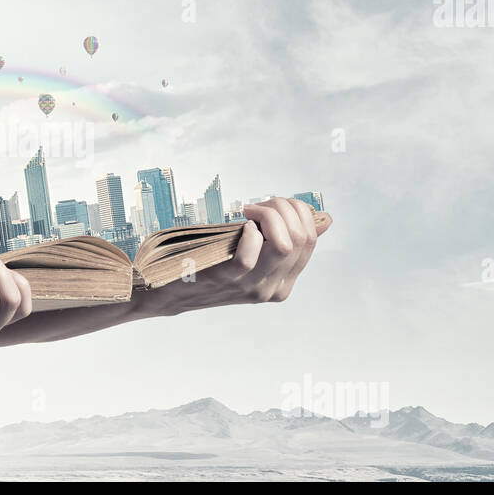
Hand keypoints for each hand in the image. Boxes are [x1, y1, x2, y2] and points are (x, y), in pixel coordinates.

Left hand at [137, 197, 331, 316]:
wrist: (169, 290)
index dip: (298, 212)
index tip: (275, 204)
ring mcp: (252, 286)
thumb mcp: (254, 254)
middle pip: (302, 238)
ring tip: (250, 211)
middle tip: (259, 204)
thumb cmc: (211, 264)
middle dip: (285, 208)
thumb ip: (284, 239)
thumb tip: (324, 220)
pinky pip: (253, 247)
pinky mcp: (230, 277)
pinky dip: (249, 229)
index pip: (310, 240)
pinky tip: (239, 227)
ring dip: (270, 214)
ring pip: (285, 242)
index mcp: (284, 283)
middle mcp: (273, 289)